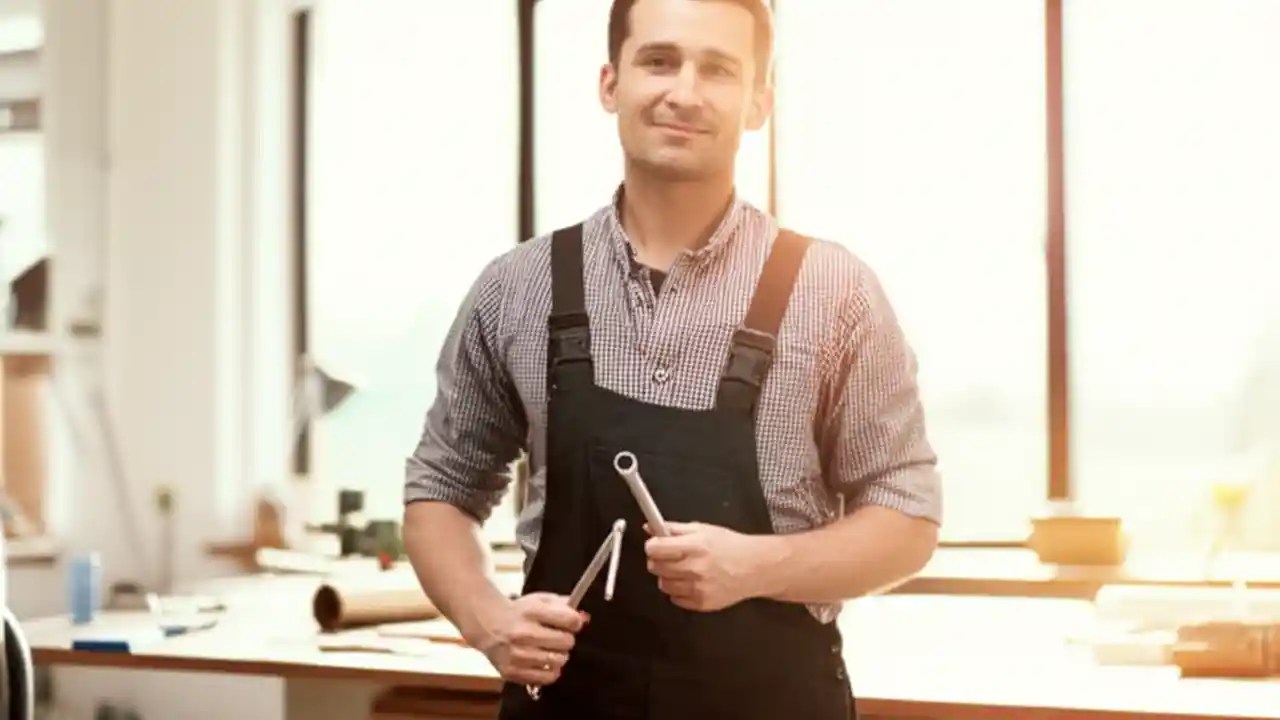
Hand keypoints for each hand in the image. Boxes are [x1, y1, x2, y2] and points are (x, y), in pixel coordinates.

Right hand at [471, 592, 587, 685]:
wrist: (487, 625)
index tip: (570, 623)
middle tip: (556, 637)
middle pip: (566, 642)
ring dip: (558, 655)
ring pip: (559, 660)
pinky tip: (542, 661)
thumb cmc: (518, 613)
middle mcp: (524, 633)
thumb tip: (583, 618)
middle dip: (565, 639)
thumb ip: (564, 606)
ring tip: (548, 649)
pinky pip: (547, 677)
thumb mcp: (540, 601)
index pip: (570, 620)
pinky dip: (549, 670)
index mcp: (532, 612)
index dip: (574, 622)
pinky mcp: (513, 671)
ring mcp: (518, 655)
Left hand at [644, 521, 772, 611]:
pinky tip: (692, 582)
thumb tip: (649, 528)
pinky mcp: (702, 604)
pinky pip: (675, 599)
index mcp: (695, 546)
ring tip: (684, 570)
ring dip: (668, 577)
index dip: (652, 545)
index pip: (656, 548)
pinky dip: (679, 591)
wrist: (755, 568)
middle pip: (655, 567)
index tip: (656, 545)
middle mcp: (695, 568)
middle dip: (658, 560)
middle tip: (669, 557)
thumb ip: (674, 528)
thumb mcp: (703, 529)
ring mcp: (698, 588)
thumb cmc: (730, 546)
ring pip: (663, 585)